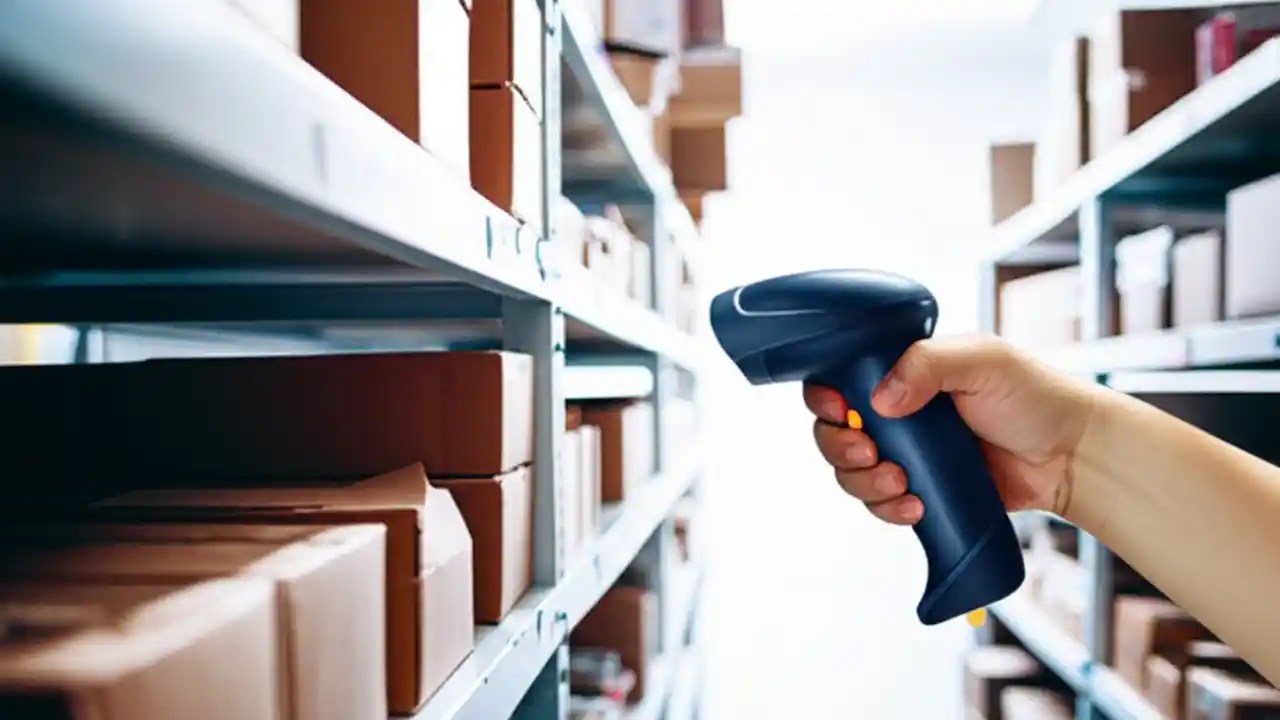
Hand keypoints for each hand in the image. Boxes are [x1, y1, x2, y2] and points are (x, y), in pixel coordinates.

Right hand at [804, 335, 1096, 525]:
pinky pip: (881, 506)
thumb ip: (926, 365)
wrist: (1070, 456)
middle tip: (869, 451)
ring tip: (901, 482)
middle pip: (833, 432)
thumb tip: (878, 400)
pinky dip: (887, 509)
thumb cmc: (1033, 397)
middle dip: (839, 447)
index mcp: (901, 373)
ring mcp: (906, 455)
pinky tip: (914, 506)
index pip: (837, 380)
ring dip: (864, 482)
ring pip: (851, 474)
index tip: (838, 409)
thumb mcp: (980, 361)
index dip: (824, 397)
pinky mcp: (920, 492)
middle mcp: (895, 414)